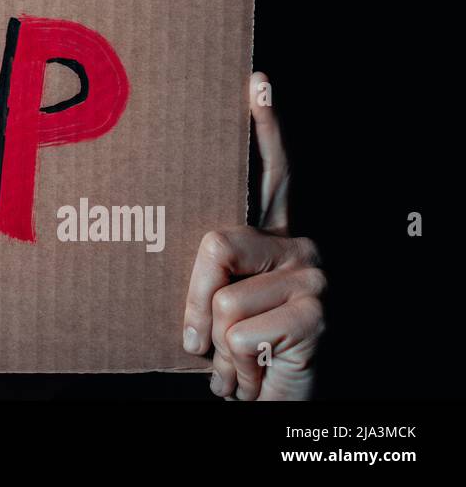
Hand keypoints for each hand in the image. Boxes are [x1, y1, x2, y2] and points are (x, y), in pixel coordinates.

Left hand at [181, 71, 326, 399]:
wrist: (277, 404)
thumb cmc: (244, 351)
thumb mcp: (221, 307)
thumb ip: (210, 275)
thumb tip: (172, 247)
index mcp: (275, 239)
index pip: (270, 176)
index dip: (265, 129)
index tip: (257, 82)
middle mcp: (299, 248)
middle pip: (217, 240)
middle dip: (195, 295)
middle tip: (195, 339)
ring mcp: (311, 276)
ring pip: (222, 297)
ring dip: (218, 344)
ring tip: (237, 363)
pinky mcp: (315, 310)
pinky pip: (238, 329)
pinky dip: (237, 363)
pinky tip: (256, 373)